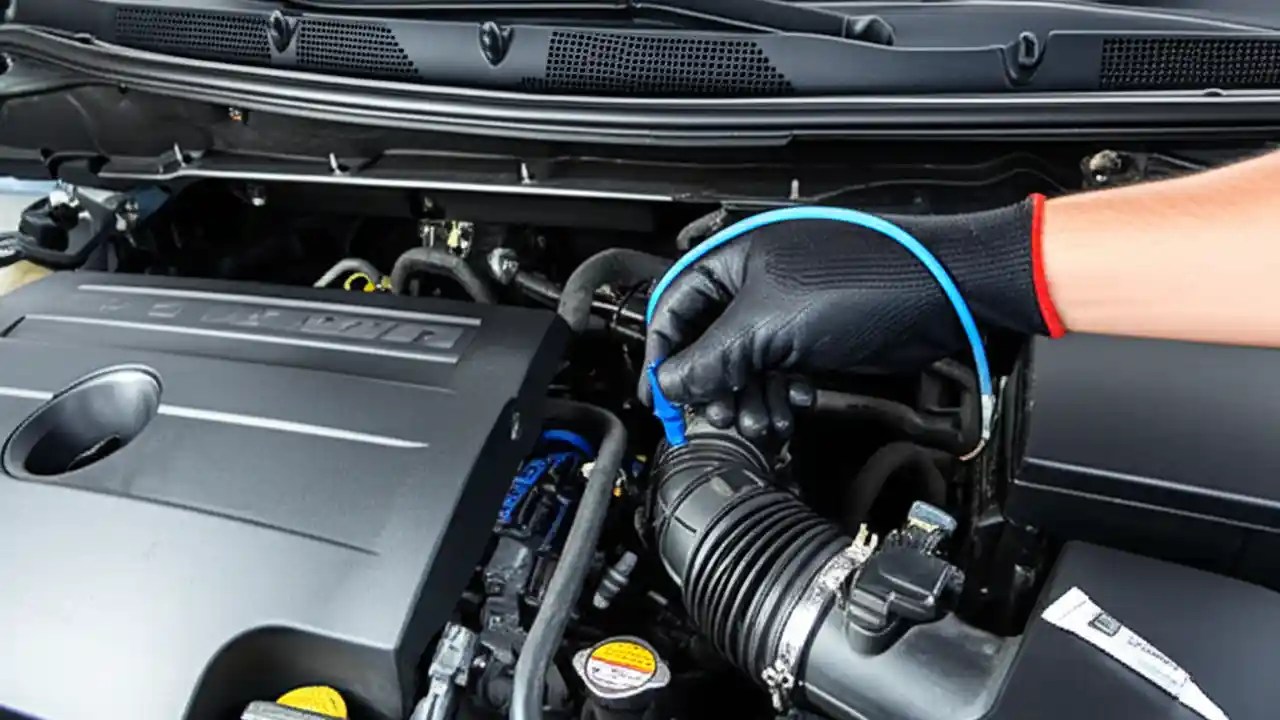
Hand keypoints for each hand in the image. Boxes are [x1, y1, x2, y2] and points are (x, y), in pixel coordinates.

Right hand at [640, 199, 1055, 428]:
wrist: (939, 295)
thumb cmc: (860, 283)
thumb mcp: (768, 326)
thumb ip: (711, 357)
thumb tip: (672, 382)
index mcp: (733, 258)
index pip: (674, 307)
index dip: (664, 354)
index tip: (662, 397)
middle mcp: (754, 279)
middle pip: (707, 341)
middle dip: (713, 385)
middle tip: (721, 414)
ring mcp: (785, 307)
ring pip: (744, 363)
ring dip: (748, 398)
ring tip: (763, 421)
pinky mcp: (813, 333)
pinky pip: (776, 369)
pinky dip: (778, 393)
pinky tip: (793, 405)